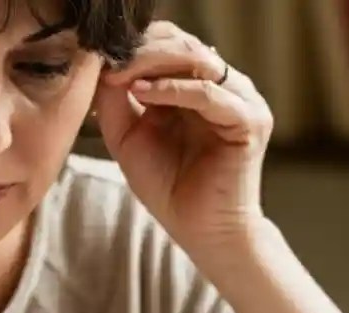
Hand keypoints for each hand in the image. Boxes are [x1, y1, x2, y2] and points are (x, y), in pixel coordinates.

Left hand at [94, 21, 274, 251]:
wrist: (201, 232)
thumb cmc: (168, 188)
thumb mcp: (129, 137)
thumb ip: (116, 101)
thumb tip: (104, 65)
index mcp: (197, 86)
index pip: (169, 45)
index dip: (135, 47)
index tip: (98, 58)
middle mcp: (223, 87)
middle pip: (183, 44)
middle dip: (142, 49)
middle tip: (108, 60)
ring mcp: (241, 101)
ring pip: (197, 60)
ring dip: (153, 62)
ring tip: (119, 73)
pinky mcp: (250, 121)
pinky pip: (209, 93)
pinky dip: (173, 89)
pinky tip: (142, 93)